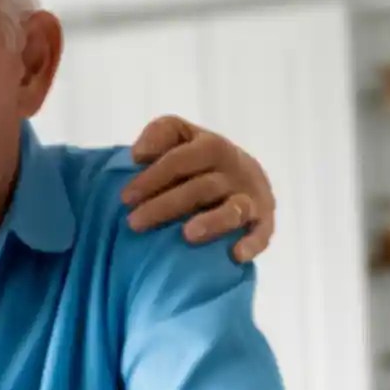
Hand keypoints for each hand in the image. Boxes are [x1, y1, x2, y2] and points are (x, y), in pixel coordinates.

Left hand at [122, 115, 275, 262]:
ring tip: (187, 235)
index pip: (181, 159)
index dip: (152, 177)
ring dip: (212, 222)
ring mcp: (251, 197)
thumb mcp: (180, 137)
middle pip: (202, 187)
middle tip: (134, 223)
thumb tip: (139, 154)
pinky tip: (235, 255)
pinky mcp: (264, 222)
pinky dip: (251, 243)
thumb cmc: (196, 158)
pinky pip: (262, 233)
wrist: (242, 172)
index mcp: (212, 146)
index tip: (125, 198)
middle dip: (167, 205)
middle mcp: (236, 170)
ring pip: (234, 209)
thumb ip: (160, 134)